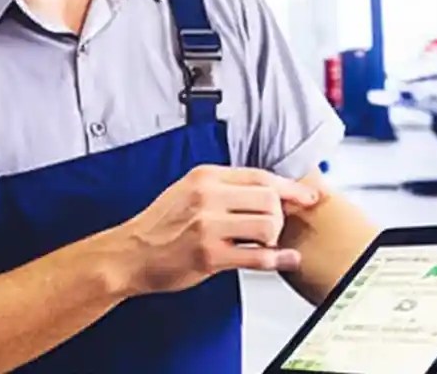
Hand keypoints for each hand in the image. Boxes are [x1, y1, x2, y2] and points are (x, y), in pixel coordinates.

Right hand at [115, 165, 320, 295]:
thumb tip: (267, 192)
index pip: (259, 175)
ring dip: (274, 237)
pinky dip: (278, 259)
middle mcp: (207, 196)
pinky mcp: (209, 255)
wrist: (130, 254)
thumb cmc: (160, 226)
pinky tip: (285, 259)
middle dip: (280, 215)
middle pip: (269, 198)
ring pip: (268, 225)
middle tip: (273, 228)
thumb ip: (223, 189)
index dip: (289, 187)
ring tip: (263, 244)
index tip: (307, 196)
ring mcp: (207, 226)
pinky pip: (257, 256)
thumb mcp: (188, 191)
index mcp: (205, 177)